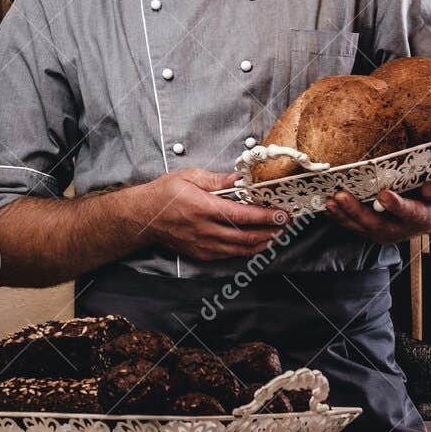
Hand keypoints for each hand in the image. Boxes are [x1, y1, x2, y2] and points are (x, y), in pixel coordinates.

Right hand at [135, 169, 289, 260]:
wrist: (144, 217)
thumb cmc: (165, 193)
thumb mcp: (189, 176)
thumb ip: (217, 179)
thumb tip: (240, 177)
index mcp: (204, 207)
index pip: (243, 214)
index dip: (266, 216)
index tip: (282, 214)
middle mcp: (206, 229)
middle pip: (246, 235)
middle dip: (270, 231)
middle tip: (286, 225)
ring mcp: (204, 244)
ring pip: (240, 248)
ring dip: (262, 243)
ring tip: (277, 236)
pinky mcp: (201, 253)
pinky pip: (228, 255)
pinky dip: (246, 251)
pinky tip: (256, 245)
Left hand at [326, 174, 430, 244]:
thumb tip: (430, 187)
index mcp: (427, 217)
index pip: (412, 213)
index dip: (398, 206)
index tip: (385, 195)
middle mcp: (405, 228)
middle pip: (380, 226)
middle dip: (359, 212)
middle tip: (342, 196)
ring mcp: (389, 231)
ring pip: (364, 228)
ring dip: (345, 216)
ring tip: (330, 200)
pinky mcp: (376, 228)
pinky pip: (356, 226)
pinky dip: (341, 217)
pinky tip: (327, 205)